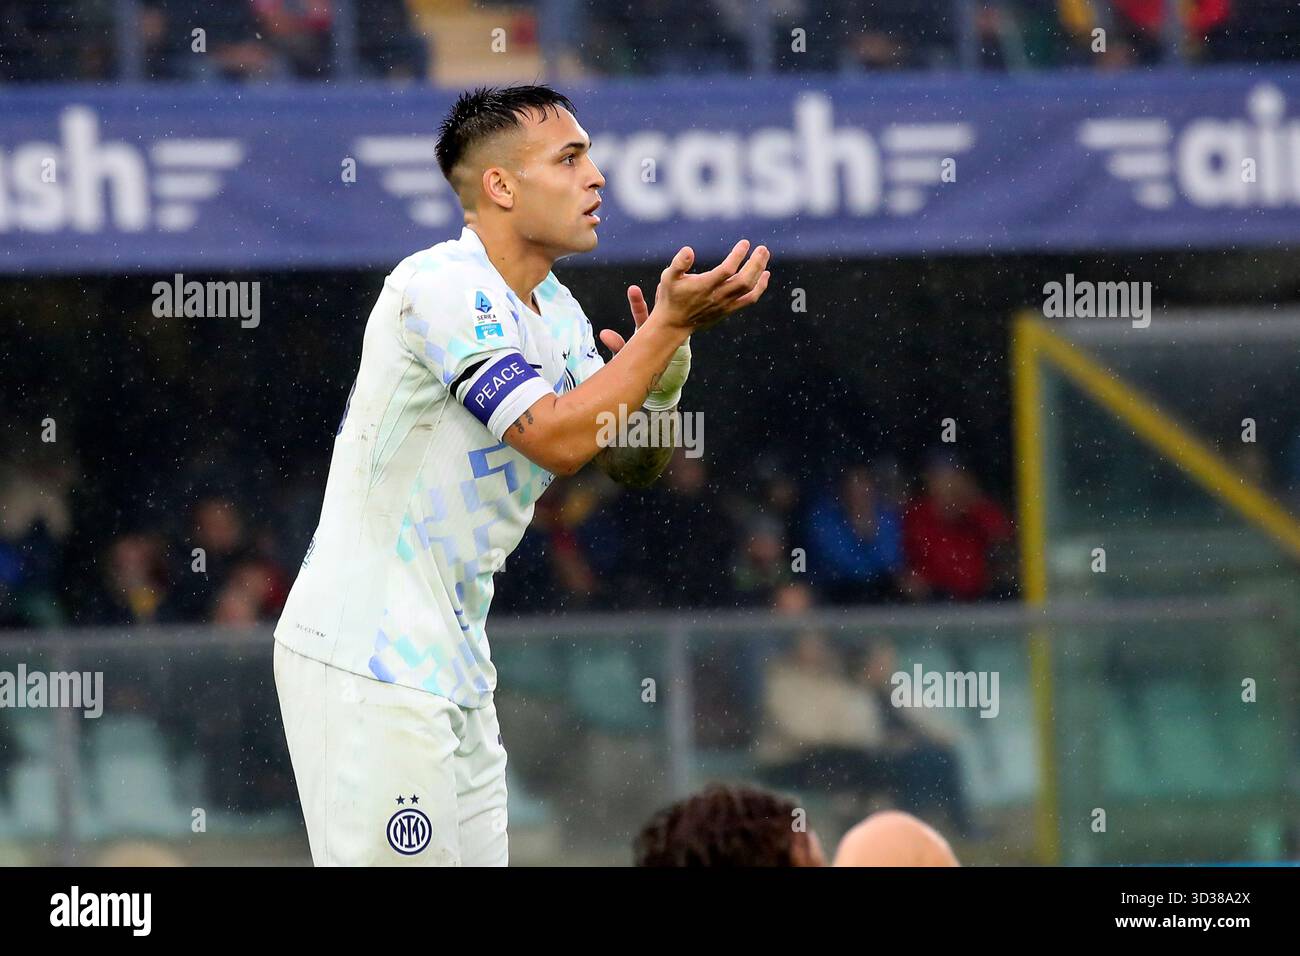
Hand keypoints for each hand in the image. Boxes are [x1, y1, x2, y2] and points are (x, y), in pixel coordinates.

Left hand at [600, 286, 689, 408]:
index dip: (637, 302)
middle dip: (660, 296)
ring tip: (673, 291)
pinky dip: (687, 320)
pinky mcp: (683, 345)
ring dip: (675, 304)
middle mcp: (660, 330)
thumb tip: (603, 334)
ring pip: (674, 317)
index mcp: (645, 332)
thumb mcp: (627, 358)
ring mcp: (673, 336)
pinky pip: (685, 330)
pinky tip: (690, 310)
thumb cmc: (643, 371)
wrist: (663, 387)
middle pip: (660, 310)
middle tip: (659, 285)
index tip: (633, 289)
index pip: (641, 314)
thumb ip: (617, 346)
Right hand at [645, 240, 770, 335]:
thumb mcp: (668, 277)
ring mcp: (725, 304)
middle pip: (744, 280)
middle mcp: (717, 296)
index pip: (727, 270)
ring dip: (759, 271)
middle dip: (756, 263)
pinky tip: (765, 274)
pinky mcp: (729, 309)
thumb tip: (688, 250)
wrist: (674, 324)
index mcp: (704, 286)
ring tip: (764, 255)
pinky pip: (749, 299)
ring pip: (749, 289)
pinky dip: (760, 287)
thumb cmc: (671, 297)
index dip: (738, 256)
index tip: (745, 243)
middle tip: (762, 248)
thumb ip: (679, 263)